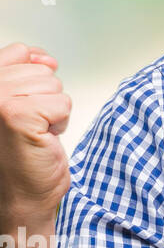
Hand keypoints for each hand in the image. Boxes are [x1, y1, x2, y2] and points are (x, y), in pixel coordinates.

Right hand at [0, 43, 71, 224]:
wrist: (20, 195)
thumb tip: (44, 58)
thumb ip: (26, 74)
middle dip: (46, 98)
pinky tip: (42, 137)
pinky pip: (62, 103)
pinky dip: (60, 121)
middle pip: (41, 70)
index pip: (19, 51)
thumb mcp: (19, 103)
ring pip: (53, 85)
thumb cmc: (21, 154)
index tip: (30, 100)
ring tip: (34, 131)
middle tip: (30, 123)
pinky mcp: (18, 114)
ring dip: (53, 111)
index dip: (36, 72)